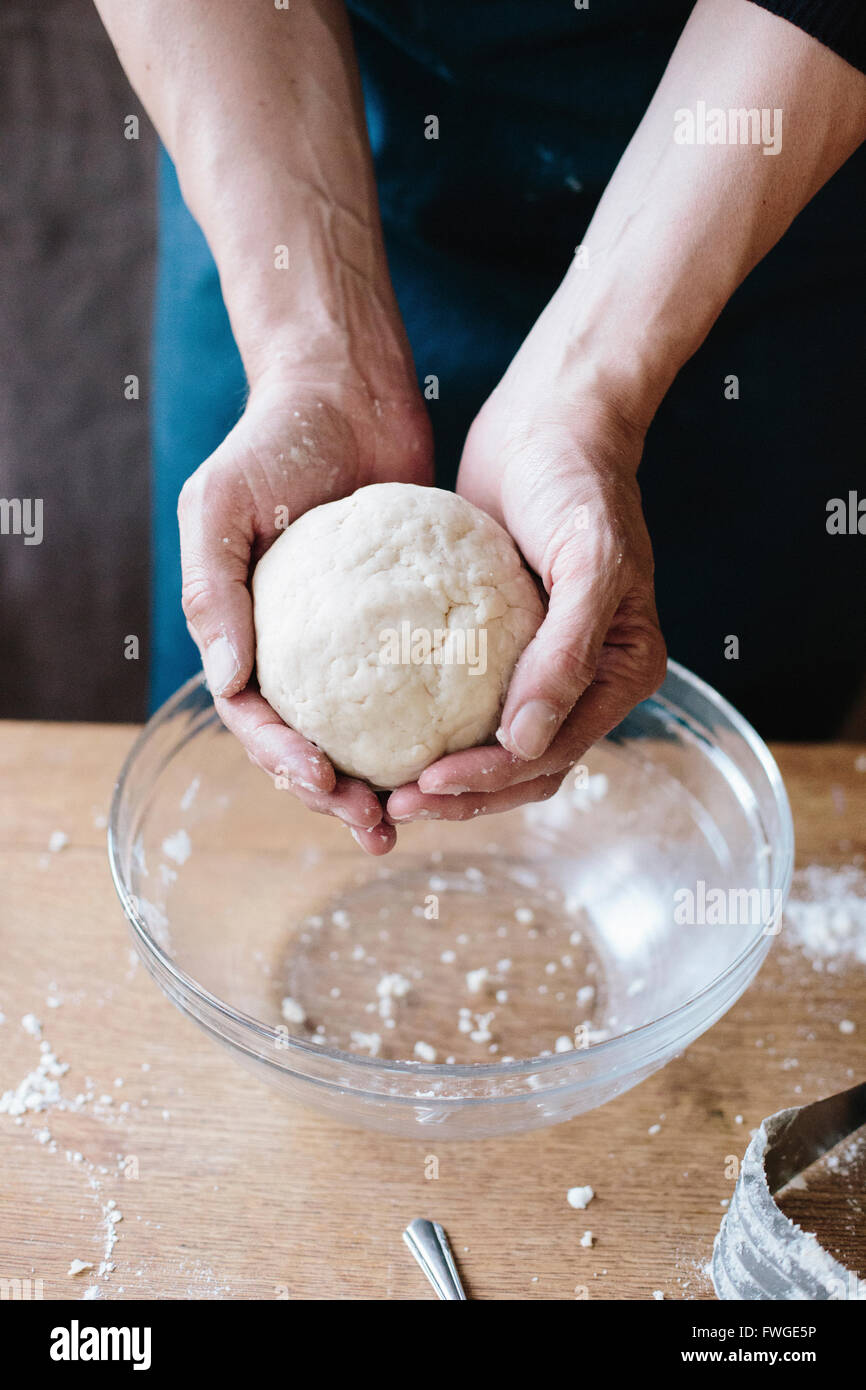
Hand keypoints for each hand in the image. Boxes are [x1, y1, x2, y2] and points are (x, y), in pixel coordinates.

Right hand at [179, 359, 431, 854]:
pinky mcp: (406, 620)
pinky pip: (420, 680)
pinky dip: (437, 719)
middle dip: (337, 796)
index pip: (253, 717)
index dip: (282, 760)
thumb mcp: (220, 504)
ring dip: (387, 777)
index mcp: (243, 634)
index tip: (322, 782)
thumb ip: (214, 589)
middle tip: (380, 826)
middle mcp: (296, 648)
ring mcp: (353, 640)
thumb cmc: (273, 440)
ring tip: (423, 808)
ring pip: (366, 729)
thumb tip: (224, 682)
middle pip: (309, 742)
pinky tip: (469, 746)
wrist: (346, 389)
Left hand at [386, 376, 665, 823]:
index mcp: (620, 672)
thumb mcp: (589, 558)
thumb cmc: (579, 480)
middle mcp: (585, 680)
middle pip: (520, 768)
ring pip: (491, 747)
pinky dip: (430, 725)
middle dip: (458, 798)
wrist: (553, 418)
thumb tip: (528, 743)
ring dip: (442, 776)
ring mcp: (543, 665)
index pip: (550, 756)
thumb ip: (568, 651)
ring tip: (380, 789)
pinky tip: (378, 730)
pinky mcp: (499, 642)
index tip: (424, 785)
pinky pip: (464, 700)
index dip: (487, 782)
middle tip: (390, 806)